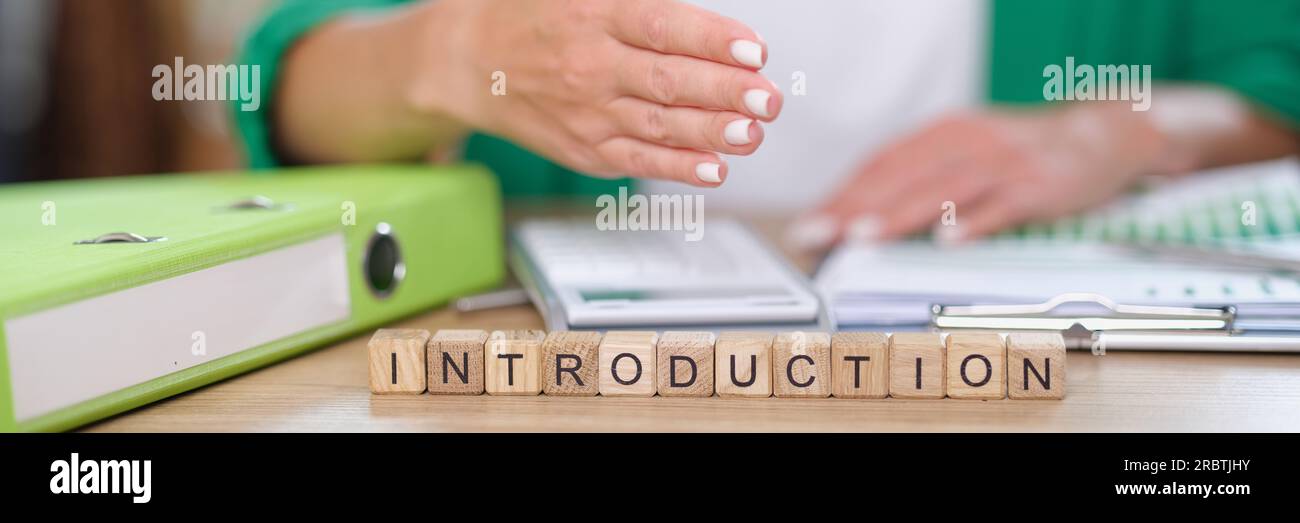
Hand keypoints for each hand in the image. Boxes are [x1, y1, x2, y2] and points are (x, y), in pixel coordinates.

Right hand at [410, 0, 782, 186]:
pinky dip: (677, 167)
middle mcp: (592, 65)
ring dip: (711, 133)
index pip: (663, 27)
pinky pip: (637, 160)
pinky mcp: (585, 148)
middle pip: (668, 81)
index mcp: (595, 15)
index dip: (712, 39)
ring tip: (753, 134)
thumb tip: (692, 13)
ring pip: (659, 125)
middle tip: (769, 99)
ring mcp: (588, 112)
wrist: (469, 62)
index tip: (754, 49)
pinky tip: (714, 168)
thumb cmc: (535, 18)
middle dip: (725, 92)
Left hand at [788, 104, 1169, 249]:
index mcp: (942, 133)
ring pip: (941, 188)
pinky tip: (947, 241)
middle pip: (901, 175)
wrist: (1100, 134)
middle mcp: (967, 141)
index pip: (880, 164)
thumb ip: (920, 179)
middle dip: (853, 207)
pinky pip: (1001, 205)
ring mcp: (1003, 163)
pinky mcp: (1038, 185)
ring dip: (899, 214)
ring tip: (863, 237)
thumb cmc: (1019, 153)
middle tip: (817, 235)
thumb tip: (862, 217)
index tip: (809, 224)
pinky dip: (973, 222)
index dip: (842, 195)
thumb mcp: (964, 153)